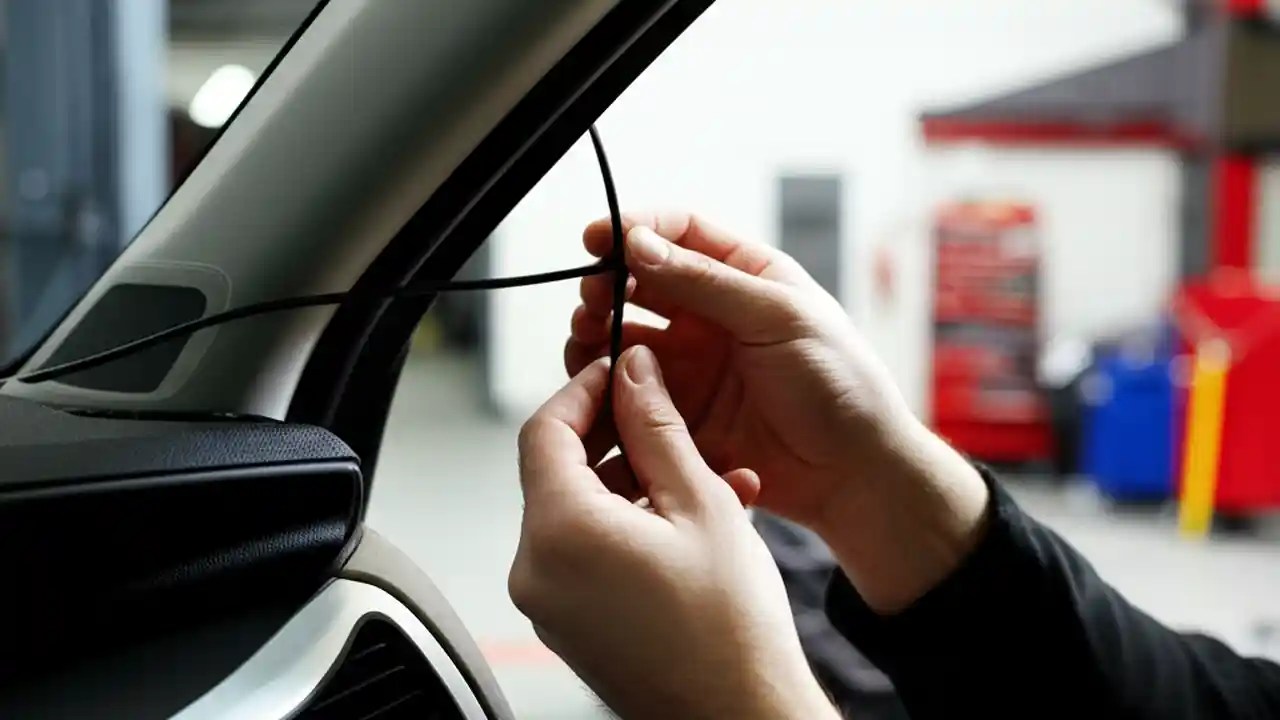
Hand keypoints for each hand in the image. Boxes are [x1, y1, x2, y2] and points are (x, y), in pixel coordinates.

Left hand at [510, 348, 837, 719]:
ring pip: (578, 510)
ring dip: (631, 482)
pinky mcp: (569, 624)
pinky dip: (627, 524)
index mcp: (560, 532)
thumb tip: (634, 373)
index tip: (619, 372)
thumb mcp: (702, 503)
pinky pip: (586, 552)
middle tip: (664, 417)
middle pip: (557, 470)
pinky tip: (686, 520)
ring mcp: (549, 603)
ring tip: (699, 475)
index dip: (583, 389)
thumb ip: (658, 427)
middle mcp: (537, 570)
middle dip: (615, 437)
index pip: (543, 430)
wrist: (740, 718)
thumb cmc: (730, 630)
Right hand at [568, 213, 989, 611]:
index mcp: (744, 278)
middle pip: (639, 283)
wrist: (853, 472)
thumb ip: (706, 280)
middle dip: (607, 283)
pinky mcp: (677, 413)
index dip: (635, 229)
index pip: (679, 234)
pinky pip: (627, 392)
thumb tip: (639, 242)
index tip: (597, 238)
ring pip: (623, 337)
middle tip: (594, 297)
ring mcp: (691, 365)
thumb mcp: (777, 315)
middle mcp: (711, 316)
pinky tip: (601, 385)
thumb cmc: (839, 383)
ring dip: (597, 333)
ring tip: (589, 340)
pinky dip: (604, 384)